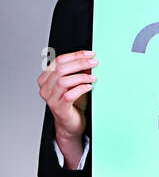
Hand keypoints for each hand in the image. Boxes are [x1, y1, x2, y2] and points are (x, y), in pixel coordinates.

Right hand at [38, 49, 95, 163]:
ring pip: (63, 81)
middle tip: (94, 63)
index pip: (58, 61)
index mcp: (46, 78)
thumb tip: (90, 60)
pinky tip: (89, 87)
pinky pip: (69, 95)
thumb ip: (78, 72)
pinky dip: (81, 89)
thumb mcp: (74, 84)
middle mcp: (45, 87)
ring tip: (93, 77)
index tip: (90, 54)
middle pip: (61, 69)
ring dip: (81, 77)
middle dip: (80, 63)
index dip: (76, 55)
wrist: (71, 123)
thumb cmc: (73, 102)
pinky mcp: (59, 108)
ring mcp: (50, 98)